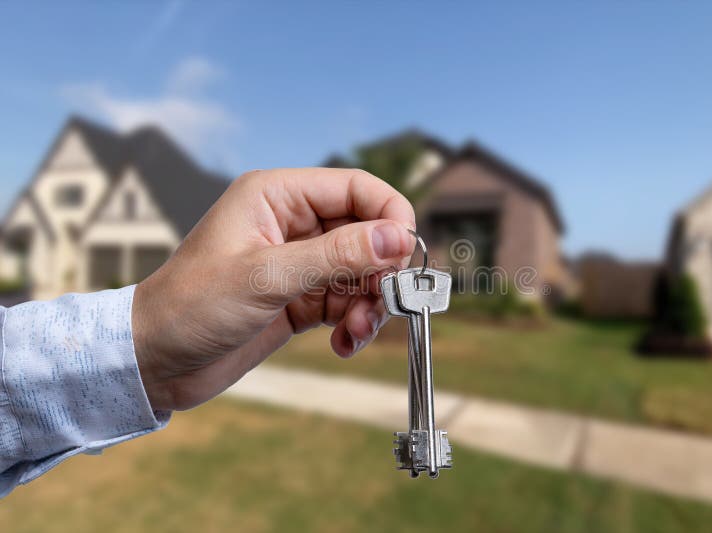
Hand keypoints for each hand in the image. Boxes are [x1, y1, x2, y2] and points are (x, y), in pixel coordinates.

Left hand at [132, 168, 415, 410]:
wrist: (154, 361)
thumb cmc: (190, 306)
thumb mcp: (266, 277)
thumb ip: (336, 255)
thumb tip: (397, 237)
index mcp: (277, 196)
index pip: (356, 188)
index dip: (390, 215)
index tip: (406, 253)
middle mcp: (292, 224)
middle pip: (367, 233)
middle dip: (382, 270)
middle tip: (386, 303)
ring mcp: (299, 263)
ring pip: (363, 272)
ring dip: (371, 303)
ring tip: (357, 331)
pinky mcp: (301, 298)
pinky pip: (348, 302)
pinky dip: (356, 323)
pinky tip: (345, 342)